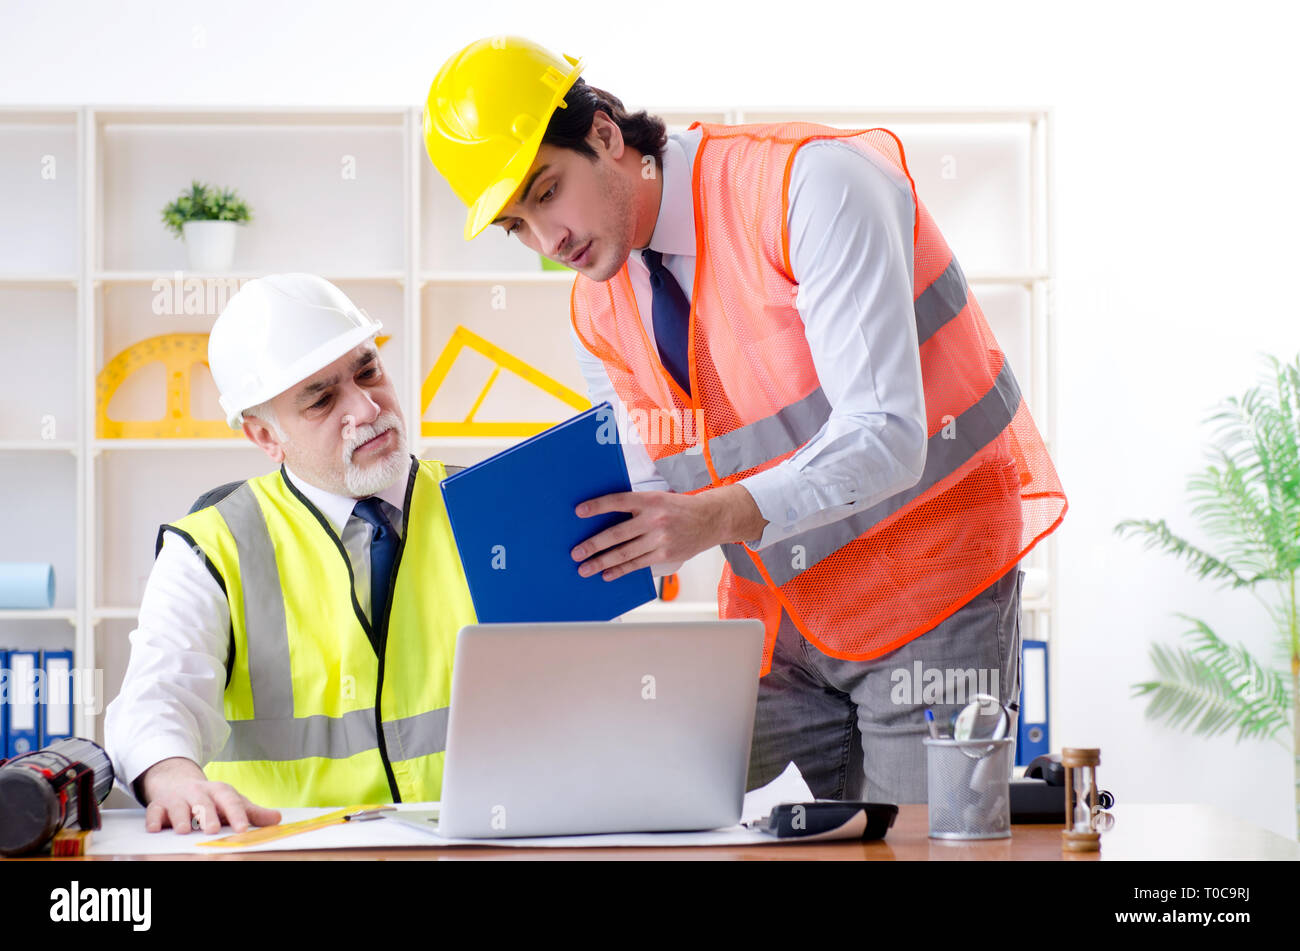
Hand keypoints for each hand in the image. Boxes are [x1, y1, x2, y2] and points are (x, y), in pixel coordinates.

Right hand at [138, 756, 281, 833]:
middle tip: (212, 830)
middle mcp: (198, 793)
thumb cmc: (210, 798)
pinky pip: (154, 811)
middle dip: (207, 816)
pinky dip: (153, 819)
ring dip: (180, 818)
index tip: (243, 829)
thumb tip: (277, 819)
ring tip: (184, 830)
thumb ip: (253, 812)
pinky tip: (155, 828)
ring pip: (178, 806)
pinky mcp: (158, 805)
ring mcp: (177, 798)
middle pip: (204, 803)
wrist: (178, 782)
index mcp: (220, 791)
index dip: (237, 815)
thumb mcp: (232, 802)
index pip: (230, 801)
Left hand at [571, 484, 766, 580]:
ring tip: (584, 568)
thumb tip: (603, 519)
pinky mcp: (665, 555)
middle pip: (617, 533)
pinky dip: (620, 570)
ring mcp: (660, 539)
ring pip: (625, 553)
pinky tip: (606, 574)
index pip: (619, 501)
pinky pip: (637, 564)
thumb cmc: (678, 508)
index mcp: (650, 499)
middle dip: (593, 544)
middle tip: (575, 552)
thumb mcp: (658, 498)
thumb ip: (635, 507)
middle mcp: (655, 519)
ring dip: (601, 562)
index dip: (598, 506)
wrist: (710, 519)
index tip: (578, 511)